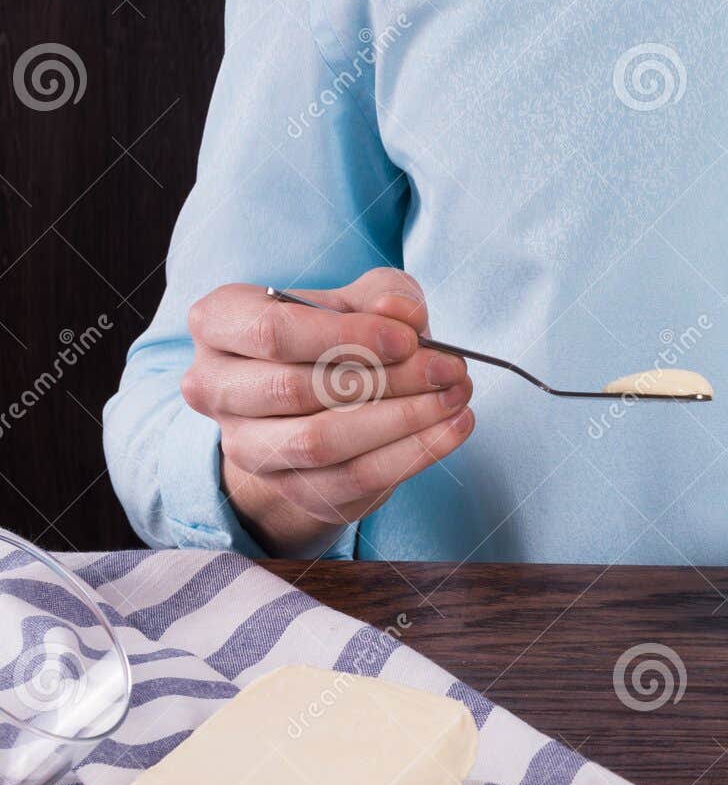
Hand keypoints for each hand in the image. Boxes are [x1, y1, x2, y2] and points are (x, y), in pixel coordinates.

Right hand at [181, 268, 474, 556]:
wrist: (319, 405)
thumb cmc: (335, 338)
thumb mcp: (360, 300)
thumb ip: (383, 295)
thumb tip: (402, 315)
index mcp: (220, 324)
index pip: (273, 332)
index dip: (346, 336)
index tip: (409, 339)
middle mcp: (215, 387)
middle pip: (298, 389)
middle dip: (387, 379)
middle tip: (449, 369)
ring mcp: (246, 447)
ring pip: (322, 441)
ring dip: (403, 420)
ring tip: (457, 397)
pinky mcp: (291, 489)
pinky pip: (353, 478)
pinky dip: (413, 454)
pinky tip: (454, 428)